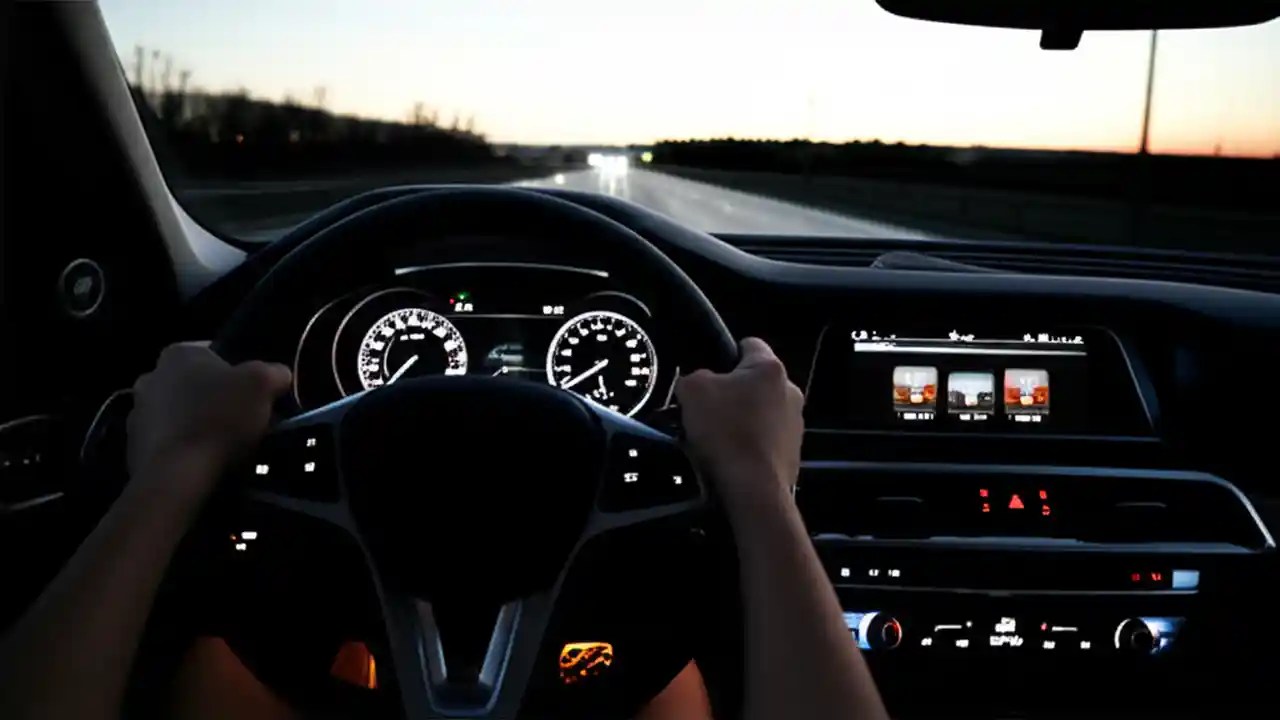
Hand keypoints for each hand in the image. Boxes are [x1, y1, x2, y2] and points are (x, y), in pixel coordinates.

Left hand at [128, 343, 291, 492]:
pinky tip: (201, 464)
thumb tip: (279, 375)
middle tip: (241, 422)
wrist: (177, 476)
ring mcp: (136, 413)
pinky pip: (166, 442)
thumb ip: (274, 372)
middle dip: (214, 400)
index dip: (239, 376)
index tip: (254, 397)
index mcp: (178, 353)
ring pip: (178, 414)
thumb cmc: (219, 418)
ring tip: (222, 448)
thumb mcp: (263, 385)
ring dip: (196, 425)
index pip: (215, 355)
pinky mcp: (133, 446)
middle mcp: (150, 376)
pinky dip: (182, 449)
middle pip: (195, 385)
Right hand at [676, 338, 803, 506]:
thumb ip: (694, 376)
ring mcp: (796, 423)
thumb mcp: (692, 390)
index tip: (709, 374)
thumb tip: (701, 383)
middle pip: (755, 381)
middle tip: (708, 408)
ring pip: (762, 411)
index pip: (748, 344)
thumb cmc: (725, 431)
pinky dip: (752, 444)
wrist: (752, 488)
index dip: (725, 354)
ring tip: (719, 437)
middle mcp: (791, 390)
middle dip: (734, 391)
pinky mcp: (794, 451)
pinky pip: (767, 438)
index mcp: (770, 367)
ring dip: (744, 418)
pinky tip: (733, 456)